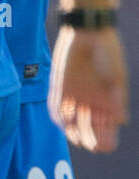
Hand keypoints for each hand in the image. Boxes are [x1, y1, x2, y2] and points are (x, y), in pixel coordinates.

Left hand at [48, 26, 128, 152]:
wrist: (88, 32)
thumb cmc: (108, 53)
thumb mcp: (117, 77)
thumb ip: (118, 99)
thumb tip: (121, 121)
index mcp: (108, 100)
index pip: (107, 126)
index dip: (107, 138)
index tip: (108, 146)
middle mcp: (91, 100)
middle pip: (90, 127)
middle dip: (92, 137)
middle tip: (93, 145)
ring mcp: (76, 95)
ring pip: (73, 121)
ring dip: (76, 131)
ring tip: (79, 139)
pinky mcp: (60, 87)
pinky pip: (57, 107)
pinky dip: (61, 118)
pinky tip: (65, 126)